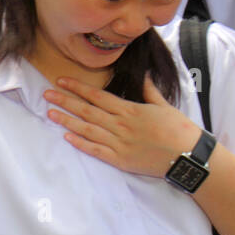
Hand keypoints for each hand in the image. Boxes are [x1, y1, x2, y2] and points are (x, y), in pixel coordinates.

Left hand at [44, 74, 200, 178]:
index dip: (78, 88)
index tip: (62, 81)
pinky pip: (97, 151)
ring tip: (51, 113)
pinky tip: (67, 137)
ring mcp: (119, 143)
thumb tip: (143, 74)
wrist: (187, 156)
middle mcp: (121, 125)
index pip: (98, 96)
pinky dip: (81, 144)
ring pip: (88, 130)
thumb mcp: (164, 106)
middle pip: (87, 111)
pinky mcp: (120, 160)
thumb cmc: (178, 130)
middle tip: (47, 94)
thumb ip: (149, 91)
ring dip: (67, 121)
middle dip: (66, 101)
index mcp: (130, 110)